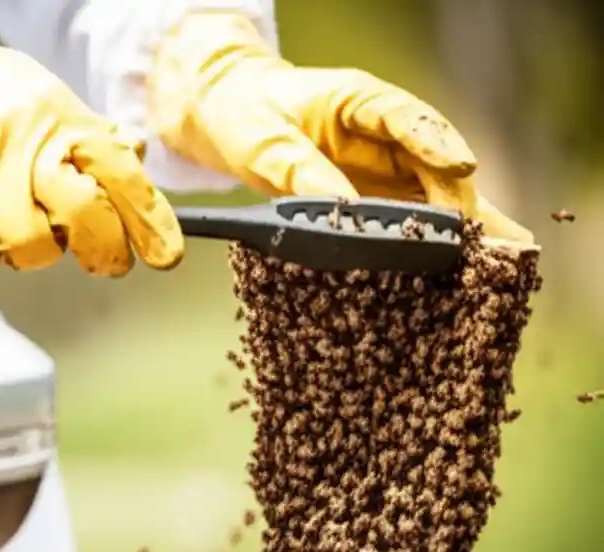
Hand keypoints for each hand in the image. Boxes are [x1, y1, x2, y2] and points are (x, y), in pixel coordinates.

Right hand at [0, 3, 184, 275]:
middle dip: (101, 249)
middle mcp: (24, 139)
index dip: (149, 217)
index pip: (119, 168)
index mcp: (53, 111)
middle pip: (86, 214)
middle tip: (103, 261)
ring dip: (26, 250)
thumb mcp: (29, 92)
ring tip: (7, 225)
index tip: (164, 252)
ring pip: (33, 247)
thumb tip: (132, 161)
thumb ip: (78, 129)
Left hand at [148, 12, 531, 242]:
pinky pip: (418, 216)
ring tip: (499, 261)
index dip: (434, 142)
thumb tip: (342, 212)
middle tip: (478, 239)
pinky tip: (473, 269)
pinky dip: (440, 240)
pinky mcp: (383, 195)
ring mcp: (389, 164)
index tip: (461, 167)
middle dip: (459, 200)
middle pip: (433, 163)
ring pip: (437, 194)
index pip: (405, 116)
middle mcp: (386, 132)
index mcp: (359, 101)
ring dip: (463, 227)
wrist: (233, 113)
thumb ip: (302, 172)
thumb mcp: (265, 145)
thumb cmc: (249, 118)